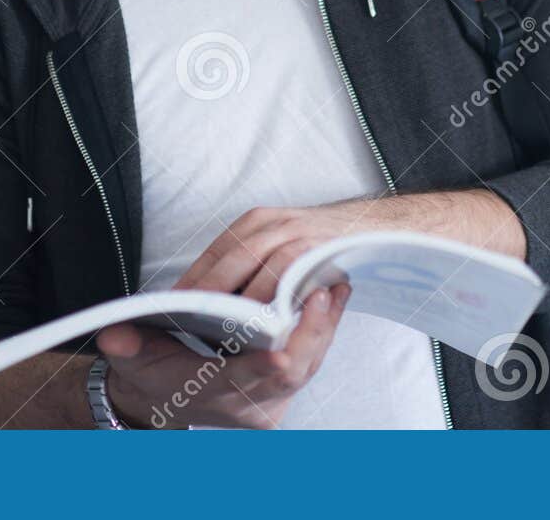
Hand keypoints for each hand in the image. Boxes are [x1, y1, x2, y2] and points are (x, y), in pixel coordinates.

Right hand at [96, 283, 347, 429]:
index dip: (264, 366)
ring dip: (325, 325)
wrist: (163, 393)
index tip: (282, 345)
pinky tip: (335, 292)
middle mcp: (251, 405)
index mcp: (215, 397)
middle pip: (292, 374)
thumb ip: (128, 345)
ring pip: (311, 364)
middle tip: (322, 293)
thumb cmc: (150, 370)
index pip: (246, 384)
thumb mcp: (133, 356)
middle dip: (310, 335)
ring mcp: (275, 396)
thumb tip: (114, 337)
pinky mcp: (288, 381)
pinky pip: (316, 355)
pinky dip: (326, 325)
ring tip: (335, 284)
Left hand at [175, 200, 389, 303]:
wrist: (378, 226)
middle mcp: (274, 222)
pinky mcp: (321, 245)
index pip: (215, 252)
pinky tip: (264, 321)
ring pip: (259, 263)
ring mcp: (298, 232)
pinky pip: (291, 270)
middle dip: (209, 290)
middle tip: (188, 321)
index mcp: (257, 222)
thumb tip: (211, 303)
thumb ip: (253, 267)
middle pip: (231, 257)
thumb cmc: (323, 245)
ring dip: (241, 297)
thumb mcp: (282, 245)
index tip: (172, 307)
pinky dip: (276, 295)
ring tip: (221, 327)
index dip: (194, 279)